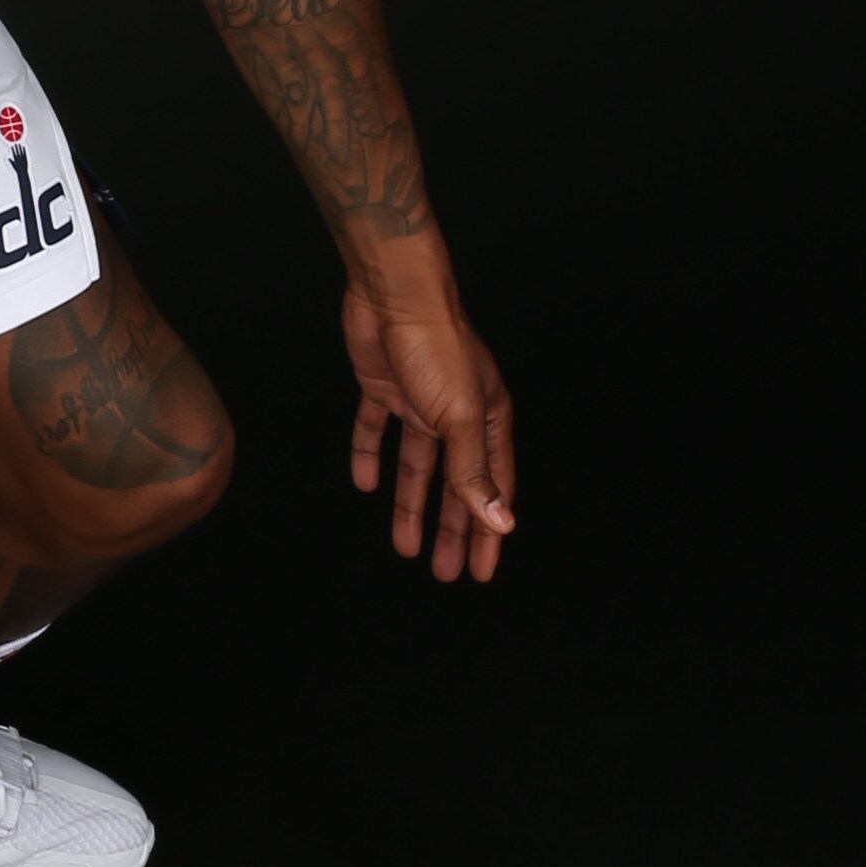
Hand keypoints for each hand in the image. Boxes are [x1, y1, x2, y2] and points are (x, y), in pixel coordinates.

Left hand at [343, 261, 516, 581]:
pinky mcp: (383, 388)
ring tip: (406, 547)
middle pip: (454, 485)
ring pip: (417, 466)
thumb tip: (501, 522)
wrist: (392, 294)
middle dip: (450, 529)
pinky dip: (370, 456)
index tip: (480, 571)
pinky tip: (364, 483)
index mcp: (487, 420)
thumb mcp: (461, 417)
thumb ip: (475, 471)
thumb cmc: (437, 347)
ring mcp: (419, 402)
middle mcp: (456, 414)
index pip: (491, 489)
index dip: (486, 532)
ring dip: (411, 505)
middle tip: (444, 572)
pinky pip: (376, 431)